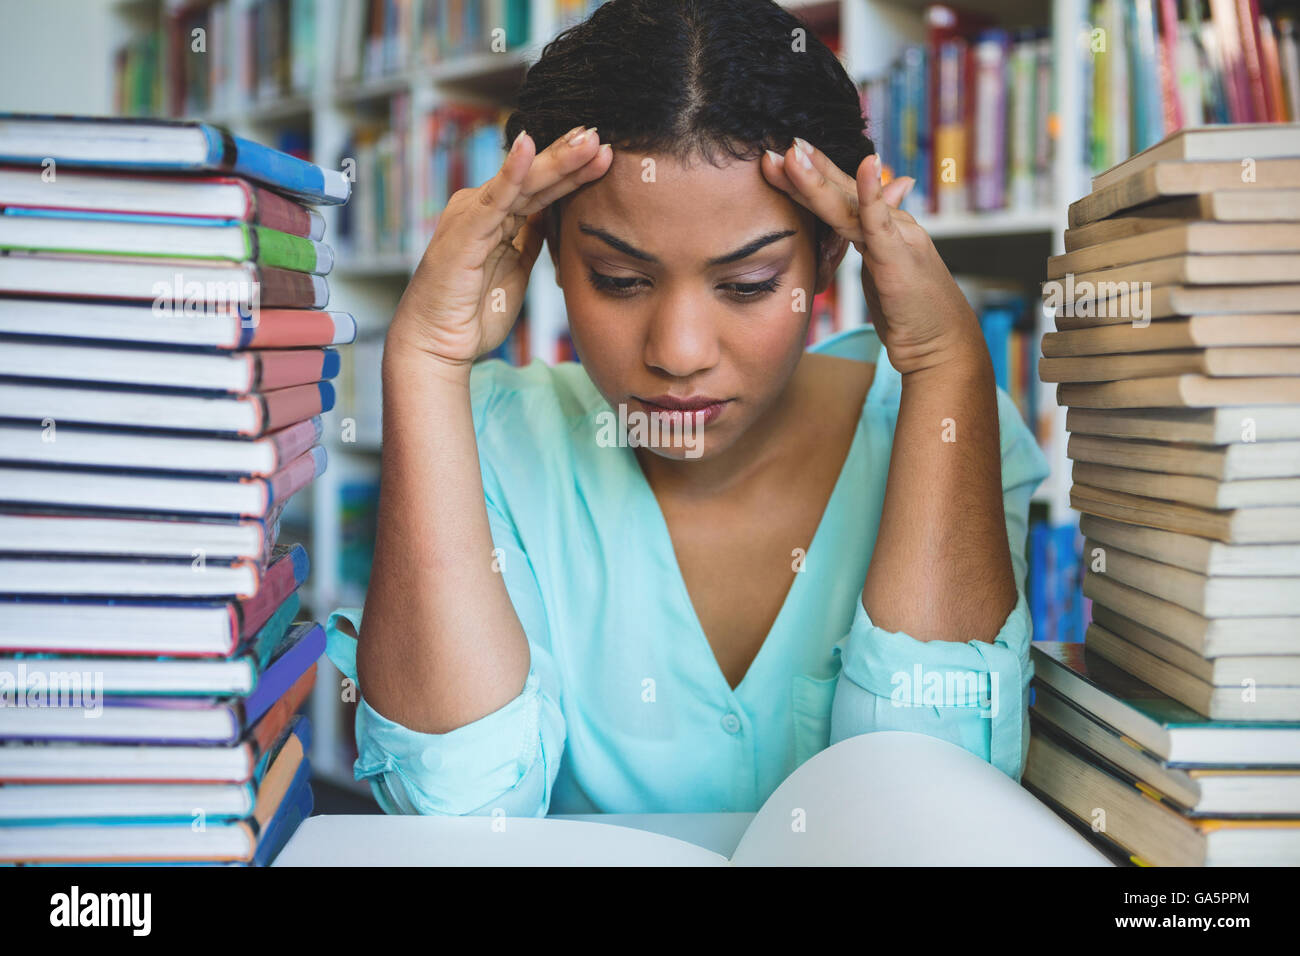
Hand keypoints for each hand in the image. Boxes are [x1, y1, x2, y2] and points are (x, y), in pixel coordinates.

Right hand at [388, 125, 612, 372]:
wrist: (437, 342)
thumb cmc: (473, 312)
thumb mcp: (516, 268)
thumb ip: (531, 238)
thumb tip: (553, 214)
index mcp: (497, 218)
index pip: (542, 189)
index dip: (573, 172)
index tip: (605, 156)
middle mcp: (483, 209)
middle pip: (535, 178)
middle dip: (570, 156)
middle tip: (601, 134)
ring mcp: (472, 216)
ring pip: (522, 182)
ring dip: (555, 159)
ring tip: (586, 138)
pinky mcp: (464, 230)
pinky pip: (493, 198)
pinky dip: (511, 172)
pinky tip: (528, 146)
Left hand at [762, 140, 985, 374]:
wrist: (941, 344)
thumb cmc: (912, 313)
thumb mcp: (884, 273)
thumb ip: (872, 242)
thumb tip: (870, 214)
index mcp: (881, 230)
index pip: (840, 196)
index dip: (811, 176)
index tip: (779, 159)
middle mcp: (889, 225)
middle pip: (841, 191)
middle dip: (807, 168)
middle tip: (775, 146)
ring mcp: (895, 237)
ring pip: (850, 203)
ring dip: (820, 178)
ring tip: (794, 154)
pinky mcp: (899, 257)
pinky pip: (881, 222)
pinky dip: (872, 193)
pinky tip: (866, 165)